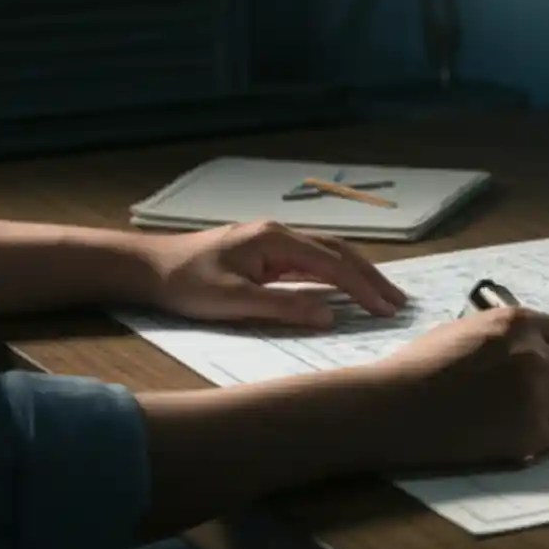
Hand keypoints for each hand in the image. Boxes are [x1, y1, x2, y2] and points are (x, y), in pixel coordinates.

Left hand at [141, 220, 405, 327]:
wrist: (149, 266)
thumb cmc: (185, 284)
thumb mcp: (232, 301)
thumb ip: (283, 307)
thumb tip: (330, 315)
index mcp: (276, 240)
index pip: (333, 264)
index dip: (363, 288)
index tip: (387, 310)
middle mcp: (281, 233)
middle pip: (339, 252)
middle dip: (371, 277)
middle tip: (399, 302)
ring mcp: (275, 240)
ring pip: (330, 253)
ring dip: (359, 273)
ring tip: (384, 295)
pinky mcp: (269, 251)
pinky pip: (314, 259)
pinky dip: (339, 272)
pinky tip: (349, 287)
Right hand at [363, 306, 548, 465]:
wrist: (392, 406)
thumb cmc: (421, 365)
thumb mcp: (471, 329)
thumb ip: (512, 336)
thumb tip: (543, 348)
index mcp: (521, 323)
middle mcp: (534, 355)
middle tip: (545, 399)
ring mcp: (534, 396)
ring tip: (528, 419)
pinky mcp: (527, 434)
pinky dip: (538, 441)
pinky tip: (509, 435)